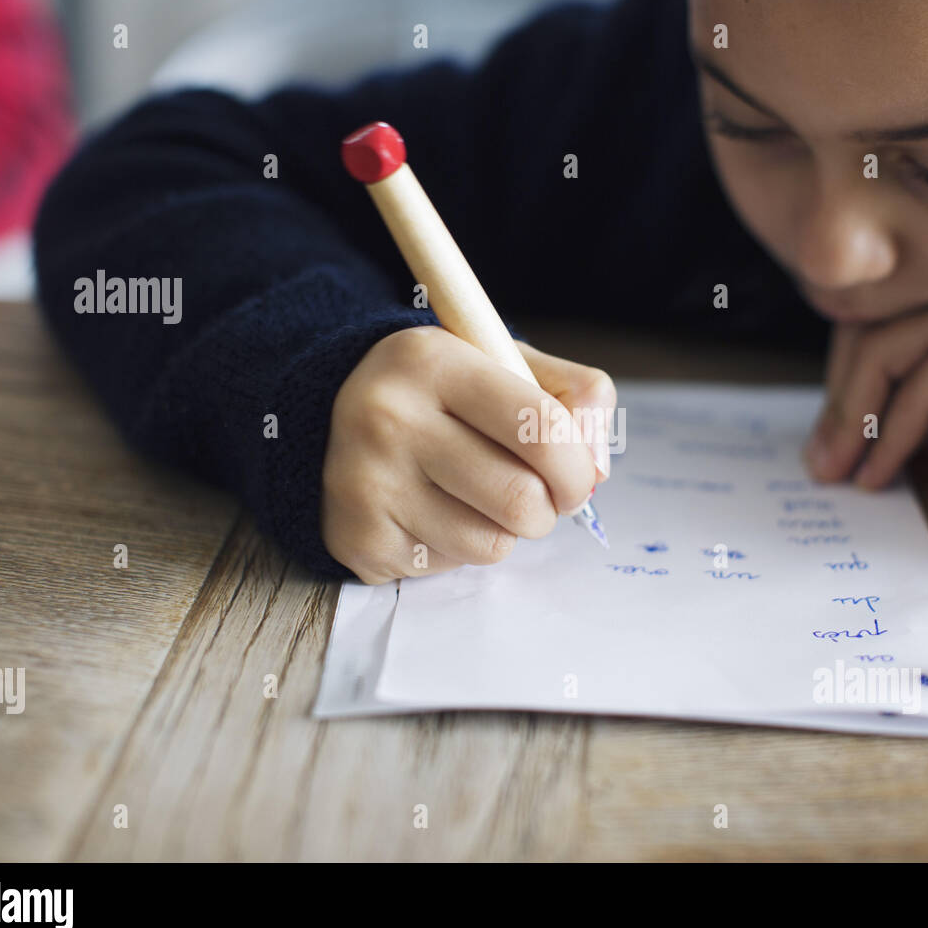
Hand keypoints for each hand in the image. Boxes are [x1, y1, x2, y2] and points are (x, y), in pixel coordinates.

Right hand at [321, 326, 613, 583]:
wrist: (331, 417)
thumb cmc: (442, 394)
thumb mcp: (504, 363)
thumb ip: (572, 396)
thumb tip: (596, 470)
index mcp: (434, 362)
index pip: (542, 430)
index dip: (578, 468)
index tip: (578, 478)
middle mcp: (390, 418)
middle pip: (521, 499)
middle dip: (548, 509)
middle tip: (537, 497)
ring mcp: (367, 483)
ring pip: (490, 545)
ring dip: (503, 531)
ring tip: (477, 497)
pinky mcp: (358, 538)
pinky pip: (448, 566)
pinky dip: (457, 548)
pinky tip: (433, 512)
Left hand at [804, 301, 927, 489]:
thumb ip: (891, 412)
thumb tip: (823, 444)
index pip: (865, 328)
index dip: (837, 387)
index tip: (822, 446)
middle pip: (864, 336)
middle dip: (835, 407)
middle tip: (819, 467)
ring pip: (881, 357)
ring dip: (851, 424)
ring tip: (838, 474)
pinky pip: (917, 390)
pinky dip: (888, 438)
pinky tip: (877, 475)